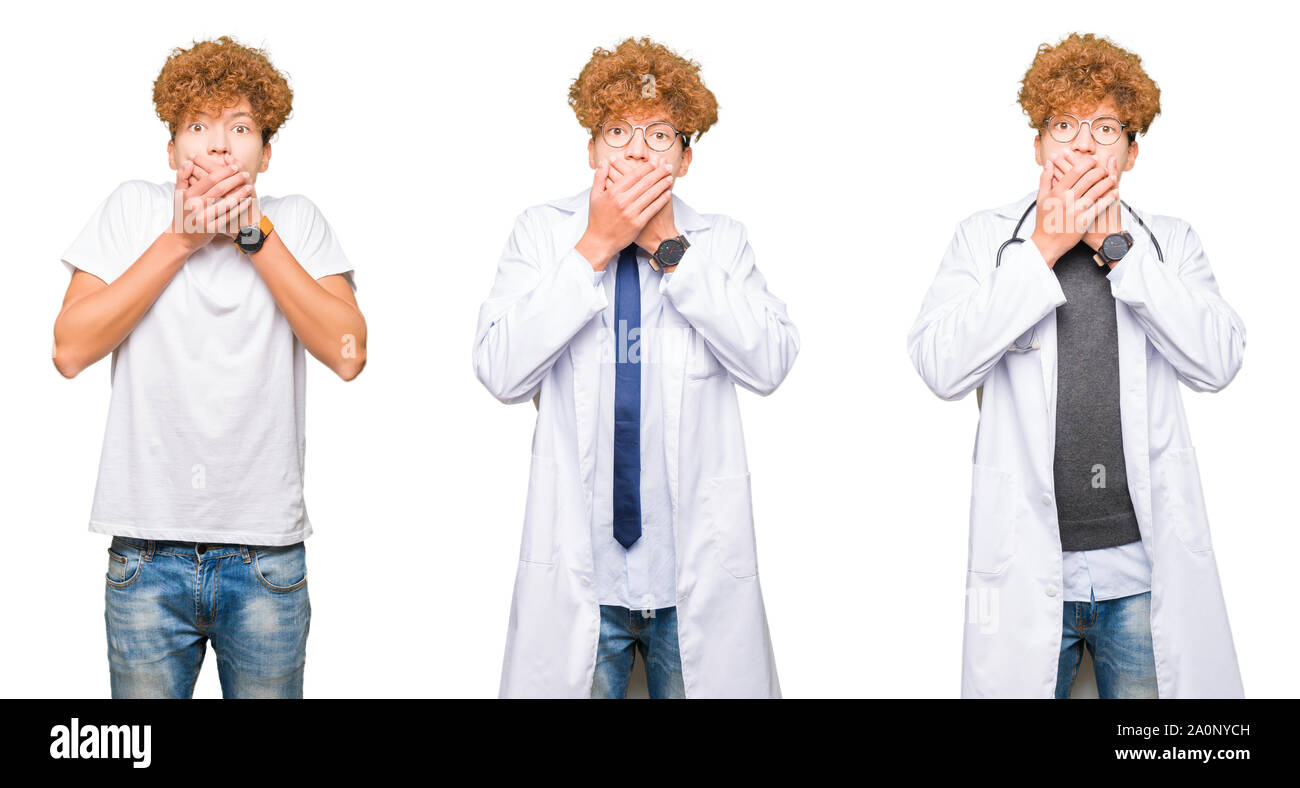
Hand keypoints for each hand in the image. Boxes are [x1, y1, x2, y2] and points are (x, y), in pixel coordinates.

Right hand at [187, 153, 259, 239]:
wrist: (181, 238)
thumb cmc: (182, 212)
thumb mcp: (177, 194)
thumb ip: (182, 177)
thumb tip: (190, 162)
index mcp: (188, 195)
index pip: (209, 180)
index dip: (223, 172)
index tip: (235, 166)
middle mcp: (195, 206)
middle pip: (220, 189)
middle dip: (235, 180)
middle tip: (246, 174)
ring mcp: (204, 218)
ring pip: (226, 203)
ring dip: (240, 193)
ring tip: (250, 186)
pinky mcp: (212, 228)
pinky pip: (229, 216)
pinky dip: (239, 208)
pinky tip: (247, 201)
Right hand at [575, 159, 672, 269]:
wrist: (600, 242)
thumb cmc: (597, 219)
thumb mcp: (594, 196)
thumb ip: (599, 177)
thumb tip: (604, 162)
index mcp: (613, 192)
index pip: (634, 175)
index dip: (646, 168)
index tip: (654, 163)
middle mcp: (622, 201)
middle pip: (645, 183)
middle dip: (658, 173)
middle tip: (667, 168)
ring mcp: (631, 213)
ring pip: (651, 194)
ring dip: (663, 185)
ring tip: (669, 178)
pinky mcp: (638, 224)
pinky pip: (653, 208)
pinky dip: (662, 200)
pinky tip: (668, 194)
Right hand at [1030, 151, 1117, 266]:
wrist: (1047, 243)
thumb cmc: (1044, 220)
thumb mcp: (1041, 198)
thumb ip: (1045, 179)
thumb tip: (1048, 163)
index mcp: (1056, 192)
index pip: (1075, 172)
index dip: (1086, 163)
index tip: (1094, 160)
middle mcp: (1066, 200)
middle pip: (1088, 179)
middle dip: (1100, 171)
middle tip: (1105, 169)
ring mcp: (1075, 211)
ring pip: (1096, 191)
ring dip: (1107, 183)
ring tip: (1112, 179)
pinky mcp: (1083, 222)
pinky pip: (1099, 207)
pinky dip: (1109, 198)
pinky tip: (1114, 193)